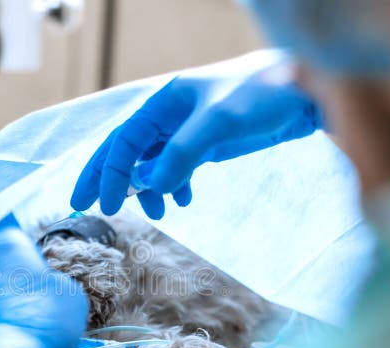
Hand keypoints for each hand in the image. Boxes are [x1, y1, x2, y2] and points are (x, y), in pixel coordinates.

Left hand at [0, 216, 87, 347]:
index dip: (25, 255)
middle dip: (3, 281)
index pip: (11, 233)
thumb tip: (46, 290)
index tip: (32, 271)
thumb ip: (55, 283)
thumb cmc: (34, 329)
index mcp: (0, 241)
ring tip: (9, 331)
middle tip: (24, 304)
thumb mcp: (70, 298)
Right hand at [71, 59, 322, 218]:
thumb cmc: (262, 95)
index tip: (103, 206)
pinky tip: (182, 201)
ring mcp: (187, 130)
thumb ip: (182, 153)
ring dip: (148, 189)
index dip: (109, 173)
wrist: (305, 92)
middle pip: (127, 149)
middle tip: (85, 208)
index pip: (124, 140)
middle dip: (108, 179)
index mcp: (165, 101)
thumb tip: (150, 185)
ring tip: (157, 213)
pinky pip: (177, 168)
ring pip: (152, 162)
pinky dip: (174, 186)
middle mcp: (170, 115)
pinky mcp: (207, 144)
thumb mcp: (219, 122)